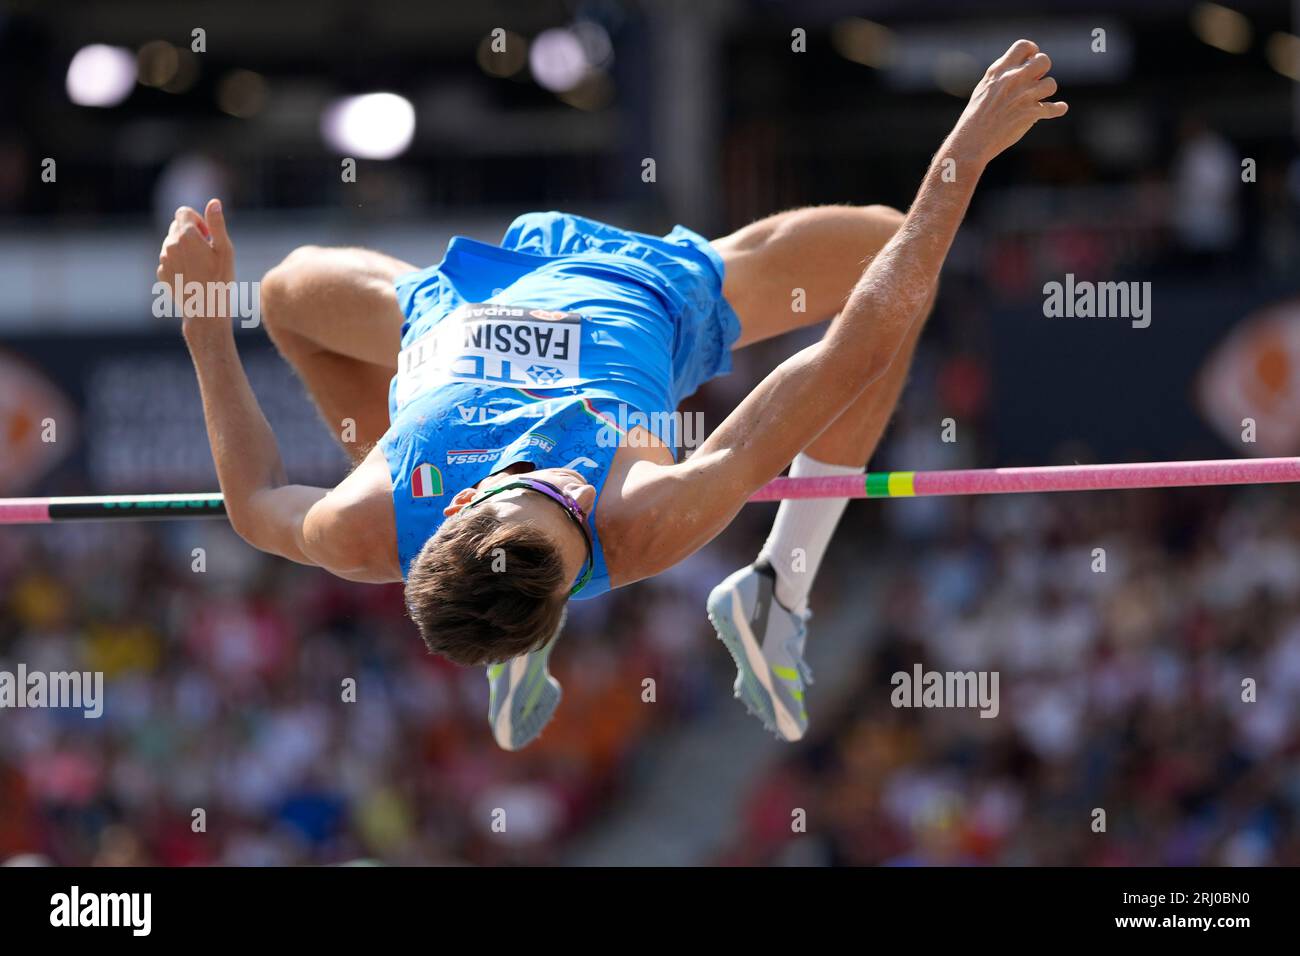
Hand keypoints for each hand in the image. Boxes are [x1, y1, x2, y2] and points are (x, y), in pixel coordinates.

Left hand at [156, 198, 235, 328]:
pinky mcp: (161, 273)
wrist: (205, 311)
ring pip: (172, 244)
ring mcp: (163, 260)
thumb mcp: (225, 250)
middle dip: (191, 234)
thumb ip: (217, 224)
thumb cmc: (220, 280)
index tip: (207, 236)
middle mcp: (170, 244)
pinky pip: (169, 261)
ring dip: (184, 250)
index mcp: (186, 235)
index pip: (183, 212)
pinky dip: (179, 264)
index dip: (197, 221)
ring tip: (201, 267)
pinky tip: (192, 277)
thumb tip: (214, 202)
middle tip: (207, 253)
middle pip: (177, 227)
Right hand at [949, 39, 1067, 166]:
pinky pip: (1055, 108)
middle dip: (1042, 70)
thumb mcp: (985, 88)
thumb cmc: (976, 116)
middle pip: (1044, 60)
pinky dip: (1059, 109)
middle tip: (1035, 80)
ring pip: (1051, 84)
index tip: (1031, 60)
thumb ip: (1003, 75)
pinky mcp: (1031, 113)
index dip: (1032, 52)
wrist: (973, 140)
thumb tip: (1022, 67)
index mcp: (1000, 71)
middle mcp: (1013, 79)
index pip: (1024, 46)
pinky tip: (1060, 108)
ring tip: (1038, 98)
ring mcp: (1024, 96)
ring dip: (1046, 91)